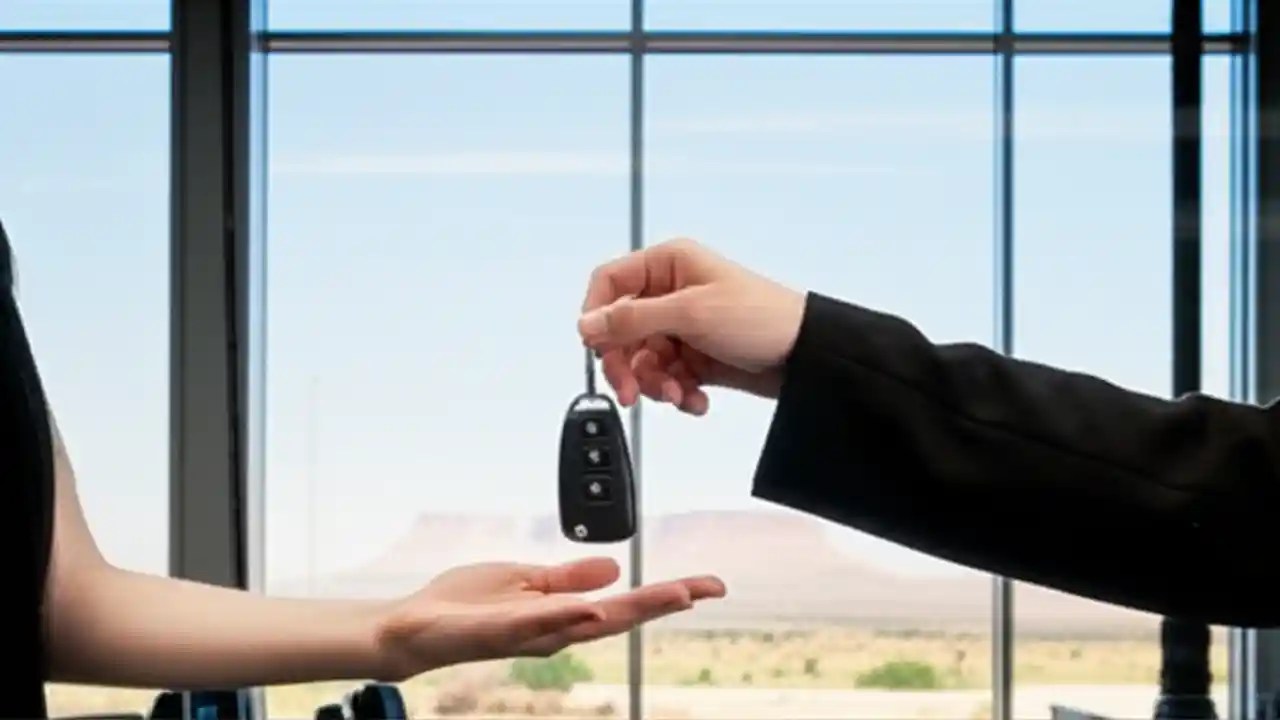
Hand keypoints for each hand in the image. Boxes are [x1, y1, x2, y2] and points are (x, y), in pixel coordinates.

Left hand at [373, 557, 723, 680]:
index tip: (707, 585)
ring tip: (671, 594)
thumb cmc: (466, 605)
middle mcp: (554, 630)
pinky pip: (537, 624)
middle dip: (664, 602)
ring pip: (588, 623)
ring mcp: (528, 634)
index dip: (666, 595)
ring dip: (630, 609)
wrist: (415, 626)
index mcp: (563, 614)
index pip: (625, 604)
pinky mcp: (499, 631)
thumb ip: (570, 578)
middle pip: (620, 616)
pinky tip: (593, 609)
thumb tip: (613, 569)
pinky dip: (566, 617)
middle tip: (706, 588)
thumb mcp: (527, 581)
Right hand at [578, 238, 805, 414]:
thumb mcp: (691, 313)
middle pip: (620, 330)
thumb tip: (587, 323)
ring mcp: (683, 325)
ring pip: (642, 360)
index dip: (597, 317)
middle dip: (625, 364)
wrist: (806, 356)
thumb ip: (633, 319)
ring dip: (655, 384)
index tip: (597, 348)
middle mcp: (671, 292)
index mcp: (668, 265)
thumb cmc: (761, 317)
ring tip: (678, 395)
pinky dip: (676, 392)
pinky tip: (695, 400)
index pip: (609, 283)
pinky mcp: (695, 355)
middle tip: (631, 392)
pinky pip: (666, 377)